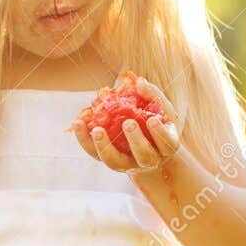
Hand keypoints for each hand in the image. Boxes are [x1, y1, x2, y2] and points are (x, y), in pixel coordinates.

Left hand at [68, 72, 182, 173]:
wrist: (146, 146)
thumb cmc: (155, 121)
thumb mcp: (160, 108)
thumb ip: (153, 95)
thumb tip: (139, 82)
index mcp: (165, 147)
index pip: (167, 144)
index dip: (160, 134)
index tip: (152, 120)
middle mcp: (148, 159)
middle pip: (143, 156)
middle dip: (136, 140)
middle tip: (128, 123)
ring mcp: (127, 163)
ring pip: (115, 162)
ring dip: (105, 147)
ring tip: (97, 130)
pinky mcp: (109, 160)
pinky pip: (95, 154)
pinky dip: (85, 140)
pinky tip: (78, 123)